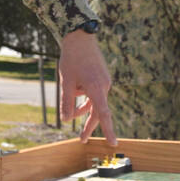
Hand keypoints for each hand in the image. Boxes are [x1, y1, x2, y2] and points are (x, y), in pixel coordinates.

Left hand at [58, 30, 115, 145]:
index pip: (103, 115)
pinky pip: (95, 93)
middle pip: (98, 112)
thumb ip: (66, 102)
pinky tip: (76, 93)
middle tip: (81, 140)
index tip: (113, 143)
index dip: (108, 130)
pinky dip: (85, 97)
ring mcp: (104, 81)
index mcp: (96, 88)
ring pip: (94, 101)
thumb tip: (66, 120)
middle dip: (88, 125)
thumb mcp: (65, 82)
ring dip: (82, 108)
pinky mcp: (102, 77)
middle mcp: (103, 86)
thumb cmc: (71, 58)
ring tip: (70, 111)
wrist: (80, 36)